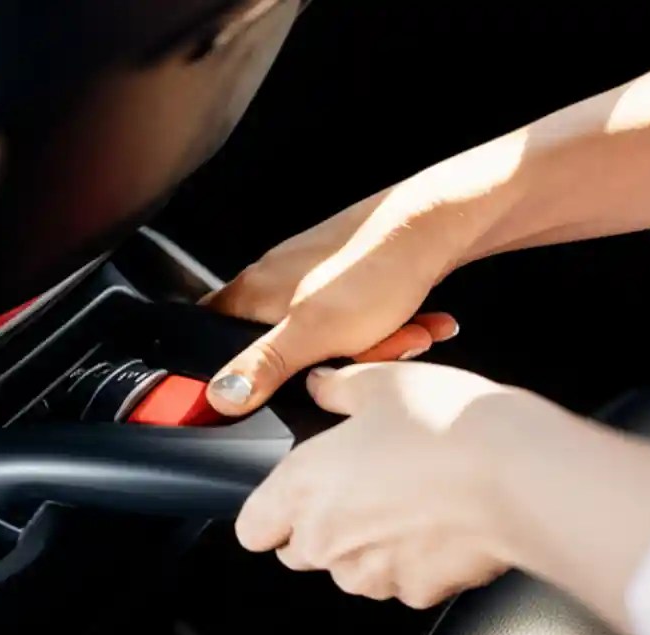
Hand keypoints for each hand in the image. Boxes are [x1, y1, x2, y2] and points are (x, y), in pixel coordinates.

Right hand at [201, 178, 505, 416]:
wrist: (437, 224)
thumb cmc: (374, 267)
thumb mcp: (312, 333)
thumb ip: (262, 367)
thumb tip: (220, 396)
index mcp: (252, 291)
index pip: (211, 338)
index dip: (233, 371)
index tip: (265, 386)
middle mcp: (275, 279)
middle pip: (282, 348)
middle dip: (331, 363)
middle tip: (362, 355)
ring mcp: (312, 276)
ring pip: (328, 338)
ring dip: (372, 347)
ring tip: (401, 336)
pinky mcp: (348, 277)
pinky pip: (359, 322)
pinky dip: (389, 330)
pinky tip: (415, 326)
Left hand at [234, 361, 553, 608]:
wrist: (522, 476)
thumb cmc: (448, 425)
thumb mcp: (382, 382)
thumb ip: (338, 388)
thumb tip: (322, 385)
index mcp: (302, 487)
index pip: (250, 529)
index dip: (269, 513)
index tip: (291, 496)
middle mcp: (328, 539)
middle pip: (299, 552)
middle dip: (319, 527)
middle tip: (360, 486)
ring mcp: (372, 573)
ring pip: (349, 570)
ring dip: (366, 545)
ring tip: (407, 497)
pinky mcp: (417, 591)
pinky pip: (401, 580)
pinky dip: (413, 559)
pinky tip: (439, 520)